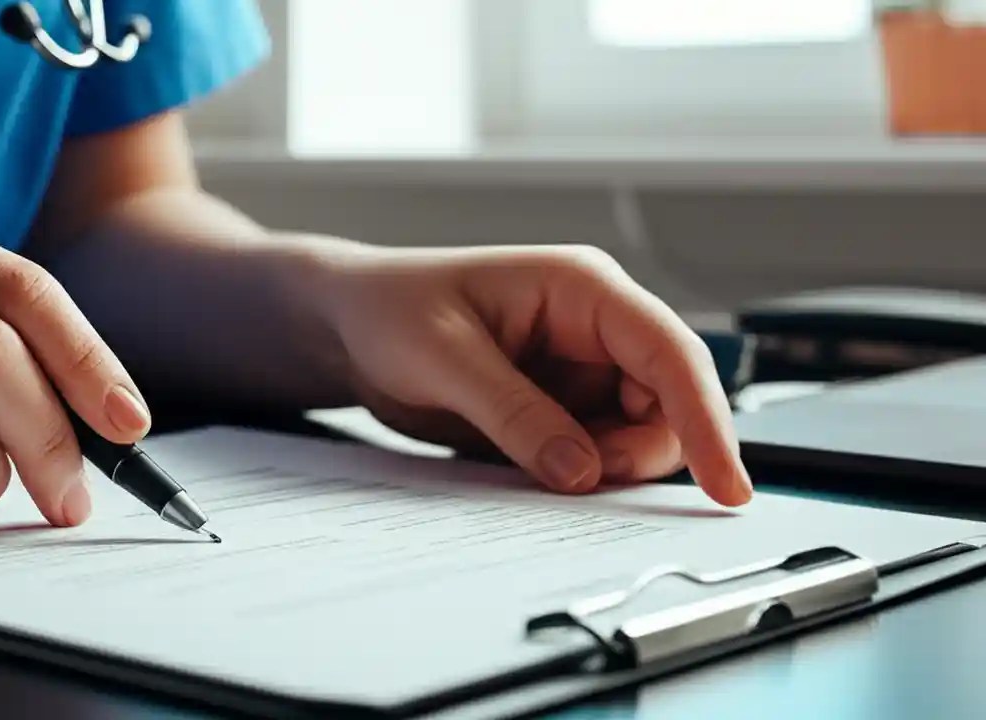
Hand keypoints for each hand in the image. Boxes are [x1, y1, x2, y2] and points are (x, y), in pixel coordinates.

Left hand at [318, 244, 752, 505]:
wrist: (349, 324)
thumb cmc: (390, 308)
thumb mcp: (447, 359)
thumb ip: (516, 415)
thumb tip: (582, 474)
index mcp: (582, 289)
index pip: (670, 354)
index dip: (708, 421)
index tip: (728, 485)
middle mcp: (593, 329)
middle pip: (666, 404)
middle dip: (638, 453)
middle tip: (578, 477)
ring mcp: (578, 370)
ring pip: (634, 436)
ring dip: (604, 468)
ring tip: (530, 460)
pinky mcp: (557, 407)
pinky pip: (593, 452)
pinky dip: (577, 474)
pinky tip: (526, 464)